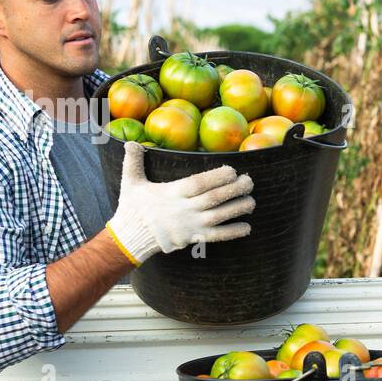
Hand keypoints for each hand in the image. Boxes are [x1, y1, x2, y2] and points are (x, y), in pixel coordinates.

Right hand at [106, 141, 254, 264]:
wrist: (129, 238)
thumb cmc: (133, 208)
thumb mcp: (130, 183)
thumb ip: (133, 161)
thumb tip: (130, 142)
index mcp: (171, 193)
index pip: (198, 183)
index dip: (216, 177)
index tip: (232, 170)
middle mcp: (183, 209)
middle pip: (213, 198)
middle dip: (233, 190)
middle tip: (249, 181)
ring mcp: (190, 225)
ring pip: (218, 216)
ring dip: (237, 209)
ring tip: (252, 201)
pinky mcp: (193, 239)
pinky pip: (216, 236)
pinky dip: (232, 232)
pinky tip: (247, 227)